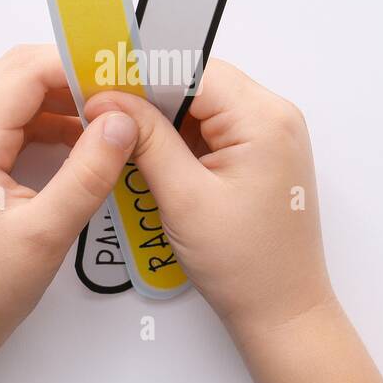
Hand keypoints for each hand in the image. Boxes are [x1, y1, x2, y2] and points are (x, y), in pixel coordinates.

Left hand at [0, 44, 137, 350]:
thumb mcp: (47, 232)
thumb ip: (88, 172)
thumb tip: (122, 120)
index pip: (27, 72)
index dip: (79, 66)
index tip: (124, 78)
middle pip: (18, 72)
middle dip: (72, 74)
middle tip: (122, 93)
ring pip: (14, 94)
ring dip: (61, 98)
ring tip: (109, 119)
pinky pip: (9, 121)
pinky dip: (46, 121)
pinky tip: (80, 144)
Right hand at [85, 60, 334, 337]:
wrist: (283, 313)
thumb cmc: (245, 265)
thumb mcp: (183, 198)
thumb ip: (146, 140)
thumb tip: (110, 98)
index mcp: (263, 119)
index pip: (192, 69)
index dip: (141, 74)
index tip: (99, 85)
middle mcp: (275, 117)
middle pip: (198, 82)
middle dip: (149, 97)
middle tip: (103, 115)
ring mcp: (272, 136)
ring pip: (202, 105)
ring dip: (163, 121)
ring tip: (125, 143)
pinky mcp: (262, 155)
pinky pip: (213, 129)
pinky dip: (181, 140)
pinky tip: (154, 161)